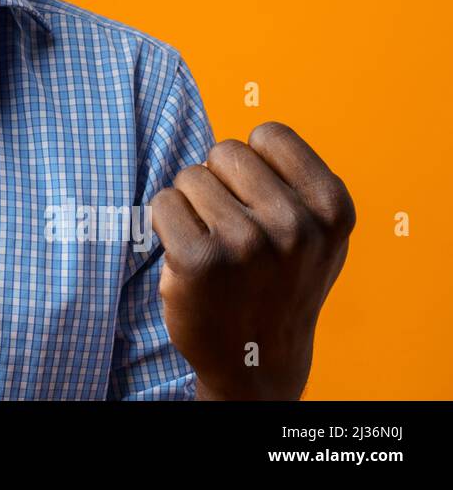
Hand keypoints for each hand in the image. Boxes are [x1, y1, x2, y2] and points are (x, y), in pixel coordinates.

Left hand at [149, 121, 354, 399]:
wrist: (255, 359)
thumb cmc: (279, 281)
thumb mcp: (316, 231)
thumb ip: (298, 181)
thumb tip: (257, 135)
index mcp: (331, 207)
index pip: (268, 134)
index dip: (253, 163)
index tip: (259, 200)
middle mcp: (295, 225)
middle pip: (224, 151)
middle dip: (219, 181)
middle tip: (231, 227)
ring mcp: (247, 244)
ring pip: (190, 175)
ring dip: (192, 204)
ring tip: (214, 246)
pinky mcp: (199, 261)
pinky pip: (162, 202)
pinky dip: (166, 223)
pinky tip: (188, 256)